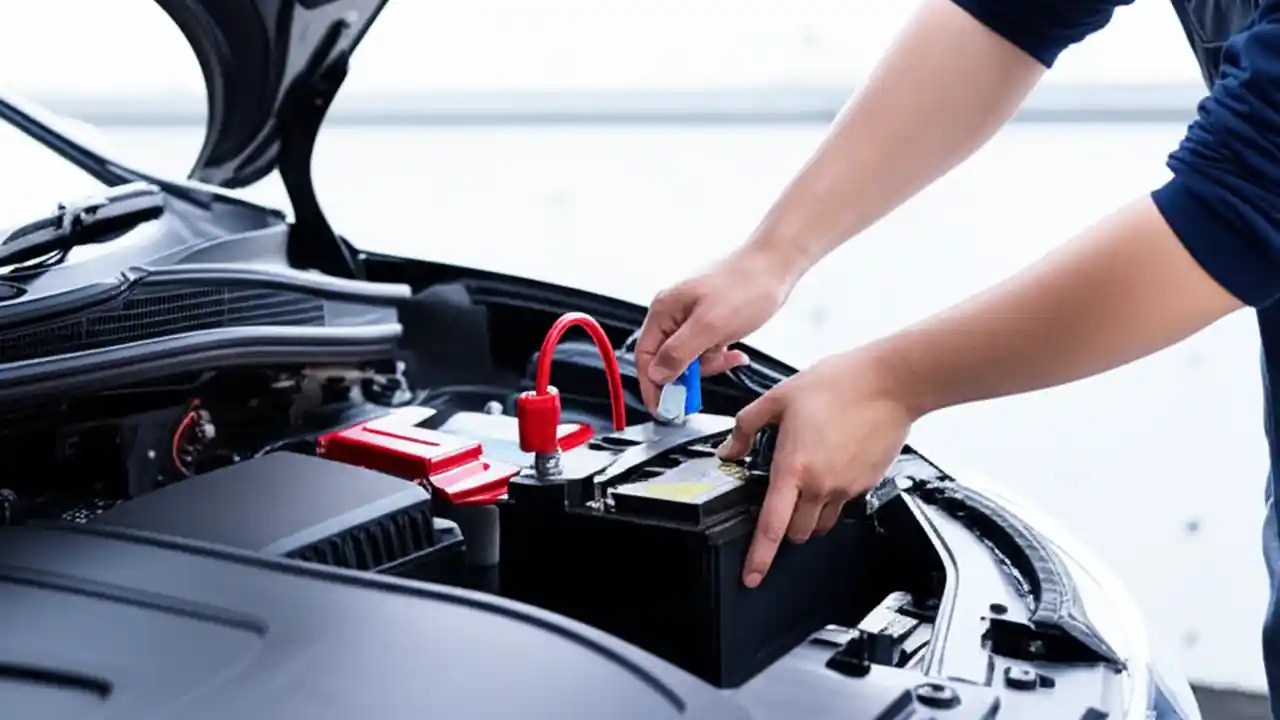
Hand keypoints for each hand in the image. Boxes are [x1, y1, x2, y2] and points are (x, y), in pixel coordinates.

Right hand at [635, 247, 797, 411]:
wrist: (776, 263)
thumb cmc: (746, 285)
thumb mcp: (710, 326)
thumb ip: (679, 353)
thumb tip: (657, 374)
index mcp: (664, 310)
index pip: (645, 357)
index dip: (651, 386)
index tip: (662, 409)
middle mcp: (673, 312)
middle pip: (665, 358)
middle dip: (683, 378)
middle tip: (698, 395)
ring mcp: (691, 315)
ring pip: (688, 356)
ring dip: (707, 365)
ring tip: (728, 359)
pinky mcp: (710, 318)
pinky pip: (705, 347)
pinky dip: (719, 355)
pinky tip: (735, 351)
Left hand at [716, 348, 916, 587]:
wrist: (890, 382)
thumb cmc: (839, 384)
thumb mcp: (778, 397)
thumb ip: (746, 426)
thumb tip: (729, 449)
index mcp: (794, 467)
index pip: (771, 527)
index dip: (758, 558)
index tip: (750, 577)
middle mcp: (821, 485)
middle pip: (797, 533)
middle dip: (786, 526)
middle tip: (782, 499)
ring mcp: (847, 488)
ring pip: (821, 522)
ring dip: (809, 514)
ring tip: (808, 477)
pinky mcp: (867, 483)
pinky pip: (843, 503)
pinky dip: (832, 495)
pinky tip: (831, 463)